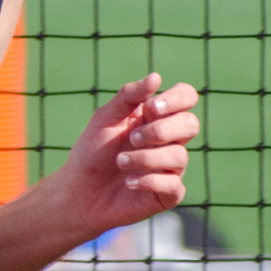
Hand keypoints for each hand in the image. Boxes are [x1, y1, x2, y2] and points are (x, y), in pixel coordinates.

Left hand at [58, 73, 199, 237]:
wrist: (79, 191)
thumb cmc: (93, 151)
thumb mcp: (105, 118)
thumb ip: (129, 96)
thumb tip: (156, 77)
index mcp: (157, 117)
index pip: (186, 97)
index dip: (176, 99)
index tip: (151, 108)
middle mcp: (169, 140)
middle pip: (190, 125)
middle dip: (160, 130)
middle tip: (132, 138)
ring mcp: (170, 167)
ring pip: (179, 156)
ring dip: (145, 158)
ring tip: (120, 162)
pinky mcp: (167, 194)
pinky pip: (173, 185)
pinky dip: (148, 181)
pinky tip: (128, 182)